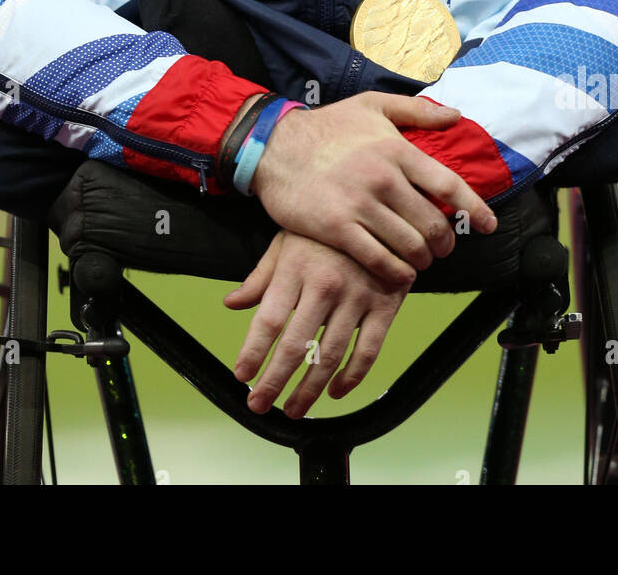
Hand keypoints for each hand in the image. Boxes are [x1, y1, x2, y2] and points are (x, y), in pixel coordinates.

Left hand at [223, 229, 411, 417]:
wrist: (380, 210)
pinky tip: (335, 391)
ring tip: (294, 408)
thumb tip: (232, 303)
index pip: (268, 320)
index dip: (253, 352)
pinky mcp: (386, 305)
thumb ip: (261, 277)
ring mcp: (358, 296)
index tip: (242, 376)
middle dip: (274, 381)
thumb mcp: (287, 242)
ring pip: (331, 355)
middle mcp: (325, 284)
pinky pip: (368, 351)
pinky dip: (351, 378)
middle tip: (260, 404)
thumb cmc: (325, 229)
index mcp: (296, 268)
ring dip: (309, 389)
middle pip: (296, 345)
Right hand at [248, 92, 497, 287]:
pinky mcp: (337, 229)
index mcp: (396, 149)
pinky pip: (379, 260)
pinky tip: (399, 274)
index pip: (448, 185)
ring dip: (422, 260)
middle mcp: (383, 178)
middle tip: (443, 248)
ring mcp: (359, 205)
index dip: (474, 209)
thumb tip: (455, 114)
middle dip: (444, 242)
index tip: (489, 226)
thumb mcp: (372, 105)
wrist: (273, 146)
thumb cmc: (326, 126)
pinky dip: (396, 273)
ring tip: (421, 261)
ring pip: (409, 246)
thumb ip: (416, 111)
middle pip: (432, 223)